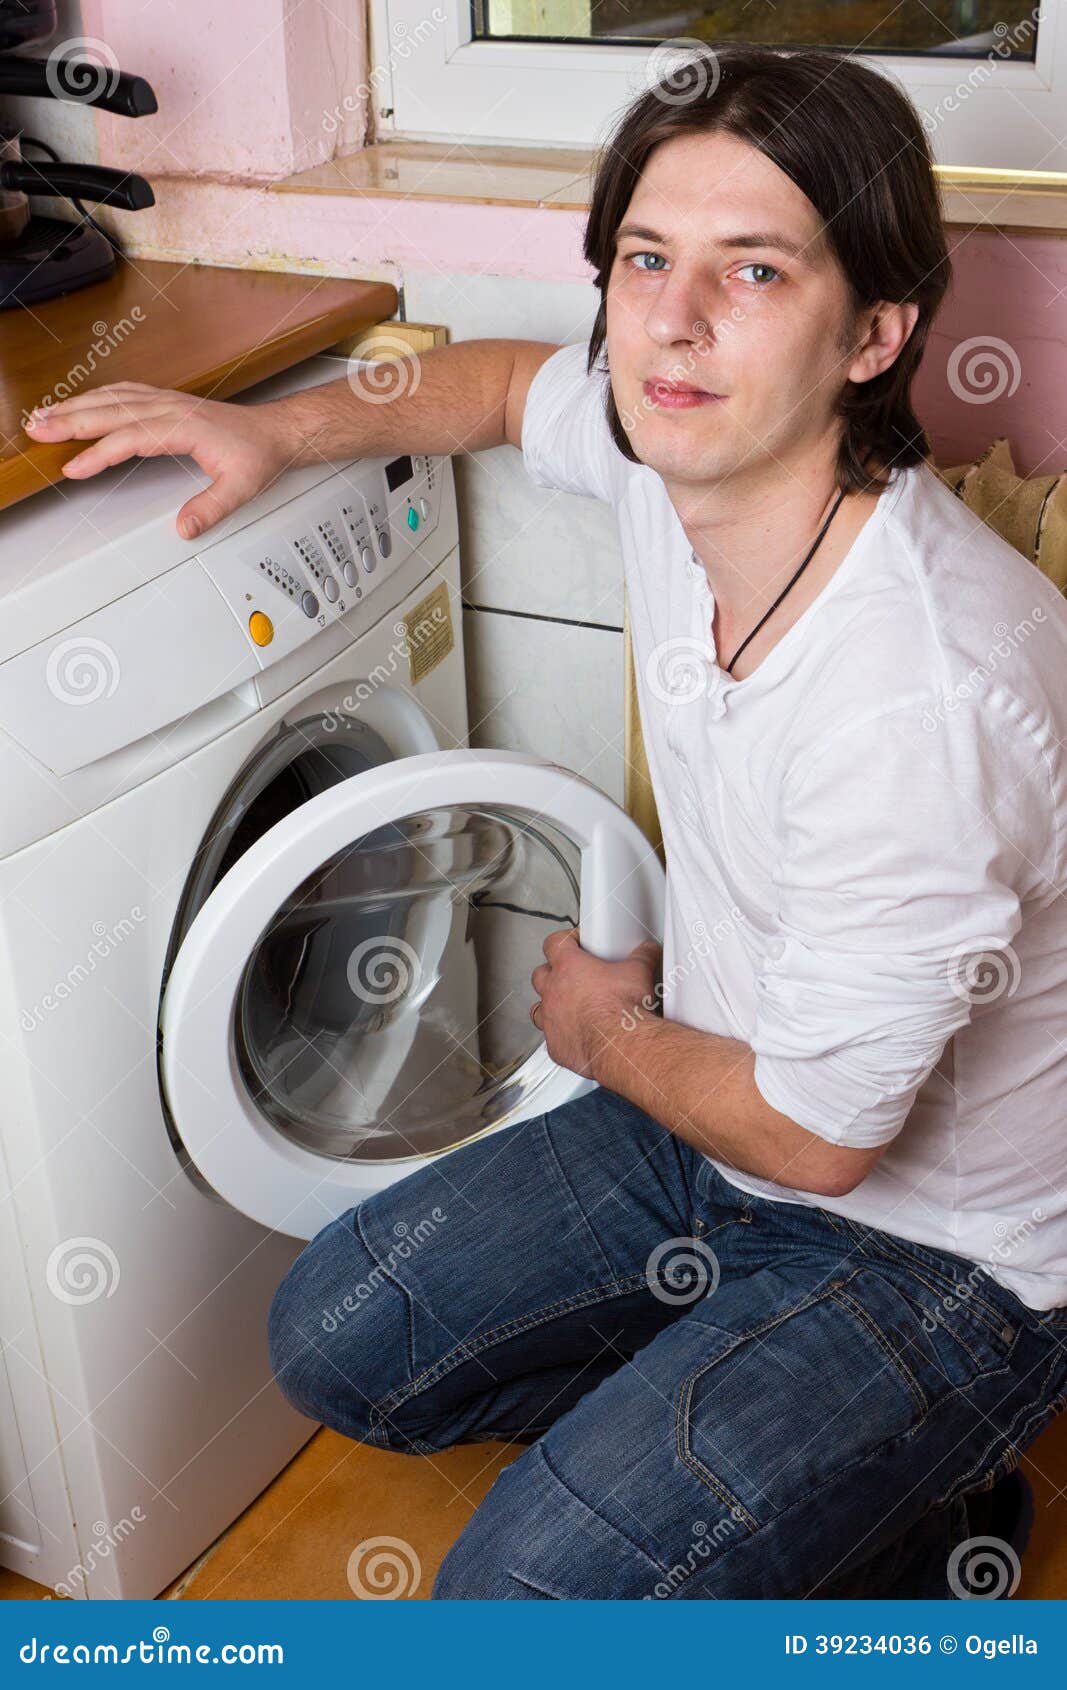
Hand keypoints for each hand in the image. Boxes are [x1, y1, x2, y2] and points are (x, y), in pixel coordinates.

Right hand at [23, 383, 292, 539]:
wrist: (275, 431)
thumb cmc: (258, 455)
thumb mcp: (241, 489)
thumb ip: (211, 509)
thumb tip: (185, 528)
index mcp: (184, 427)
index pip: (131, 439)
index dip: (100, 454)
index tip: (74, 468)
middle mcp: (171, 408)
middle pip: (112, 411)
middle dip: (71, 419)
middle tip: (37, 429)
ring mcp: (168, 402)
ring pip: (113, 398)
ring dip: (77, 404)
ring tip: (45, 414)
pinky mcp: (167, 402)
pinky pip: (125, 393)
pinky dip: (97, 397)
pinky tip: (81, 402)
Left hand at [530, 928, 662, 1078]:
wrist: (621, 1043)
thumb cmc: (623, 1009)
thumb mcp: (638, 972)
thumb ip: (641, 957)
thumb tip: (647, 952)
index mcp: (569, 967)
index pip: (554, 943)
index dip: (564, 941)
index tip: (575, 943)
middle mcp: (554, 992)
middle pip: (541, 974)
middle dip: (553, 973)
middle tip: (572, 976)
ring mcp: (551, 1020)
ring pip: (538, 1008)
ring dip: (550, 1006)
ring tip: (568, 1007)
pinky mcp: (556, 1046)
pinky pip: (552, 1038)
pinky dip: (561, 1035)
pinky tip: (576, 1036)